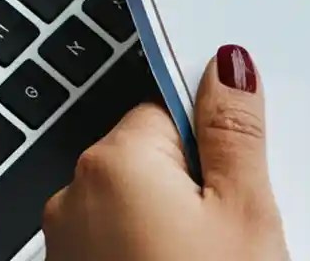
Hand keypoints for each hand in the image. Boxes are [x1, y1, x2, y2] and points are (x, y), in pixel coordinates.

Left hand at [43, 44, 287, 260]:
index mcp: (114, 162)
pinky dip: (149, 250)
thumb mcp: (243, 213)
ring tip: (211, 258)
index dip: (215, 139)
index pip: (171, 109)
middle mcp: (73, 196)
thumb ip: (234, 133)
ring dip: (172, 222)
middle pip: (153, 157)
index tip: (238, 173)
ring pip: (137, 205)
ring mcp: (66, 243)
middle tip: (232, 231)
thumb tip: (229, 67)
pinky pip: (119, 241)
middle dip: (195, 183)